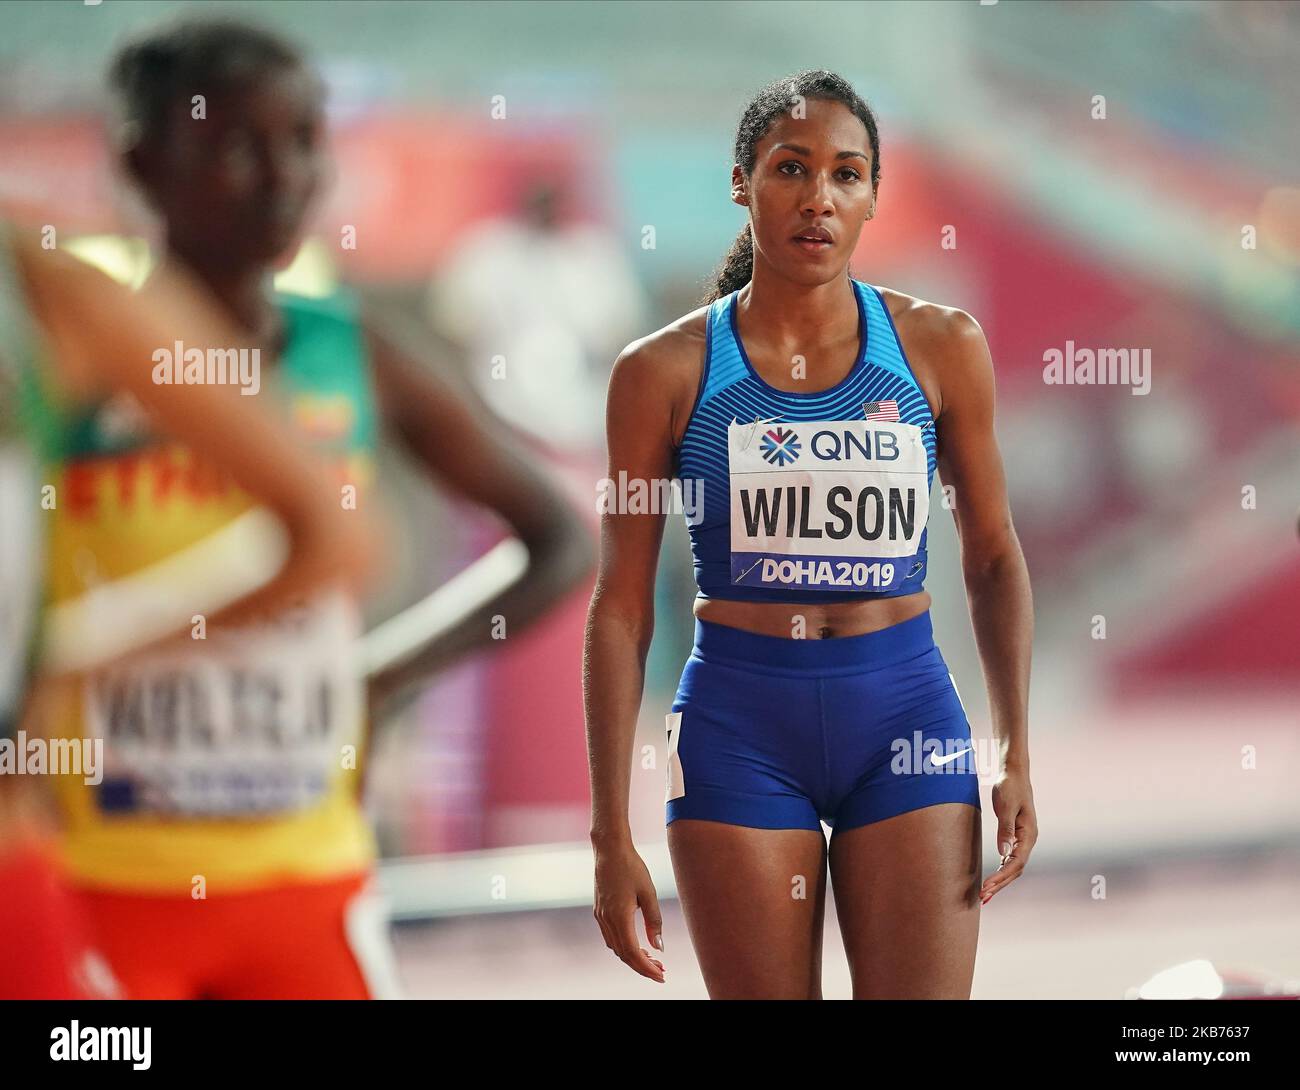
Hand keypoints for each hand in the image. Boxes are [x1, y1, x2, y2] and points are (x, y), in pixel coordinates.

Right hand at [592, 839, 665, 981]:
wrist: (609, 849)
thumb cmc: (631, 867)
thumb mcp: (648, 892)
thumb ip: (654, 921)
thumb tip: (658, 948)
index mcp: (619, 916)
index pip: (633, 952)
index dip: (647, 968)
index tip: (661, 975)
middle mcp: (606, 919)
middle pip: (623, 954)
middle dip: (642, 966)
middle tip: (661, 971)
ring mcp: (600, 916)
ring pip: (616, 947)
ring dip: (633, 957)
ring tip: (652, 960)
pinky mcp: (599, 911)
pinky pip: (610, 937)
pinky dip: (623, 946)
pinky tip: (636, 944)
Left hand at [980, 764, 1036, 904]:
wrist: (1014, 773)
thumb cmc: (1010, 787)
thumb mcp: (1005, 807)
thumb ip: (1005, 830)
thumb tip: (1004, 853)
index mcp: (1029, 834)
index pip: (1016, 863)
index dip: (1001, 877)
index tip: (987, 887)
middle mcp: (1029, 840)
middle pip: (1016, 870)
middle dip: (1000, 885)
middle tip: (982, 898)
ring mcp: (1024, 839)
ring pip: (1013, 867)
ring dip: (1000, 881)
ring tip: (985, 894)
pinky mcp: (1016, 836)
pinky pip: (1010, 859)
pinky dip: (1001, 871)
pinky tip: (992, 879)